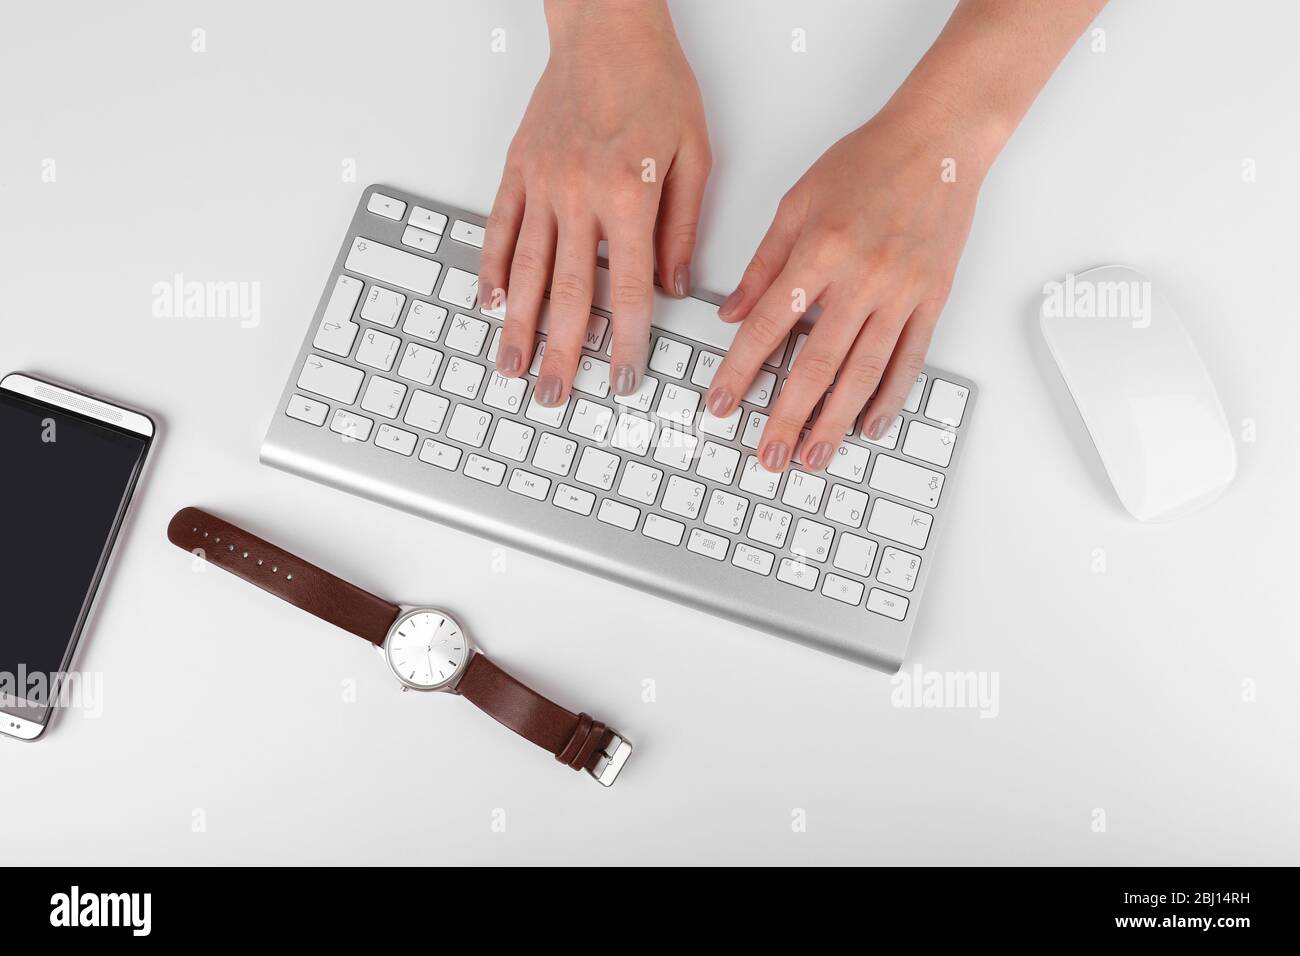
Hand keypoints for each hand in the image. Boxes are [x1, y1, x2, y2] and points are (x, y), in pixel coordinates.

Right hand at [480, 0, 710, 405]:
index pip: (629, 290)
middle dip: (563, 353)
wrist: (606, 26)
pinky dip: (493, 269)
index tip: (625, 379)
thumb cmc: (654, 83)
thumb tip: (673, 286)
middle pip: (570, 293)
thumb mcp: (693, 154)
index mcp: (629, 196)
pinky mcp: (517, 169)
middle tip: (554, 395)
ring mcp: (541, 183)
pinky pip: (500, 228)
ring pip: (527, 270)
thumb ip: (680, 226)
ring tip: (512, 366)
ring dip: (519, 326)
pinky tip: (490, 303)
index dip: (629, 342)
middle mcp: (578, 195)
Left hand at [705, 107, 983, 472]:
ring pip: (863, 373)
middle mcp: (862, 279)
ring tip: (813, 457)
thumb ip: (764, 263)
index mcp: (820, 251)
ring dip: (835, 422)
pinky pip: (909, 360)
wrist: (939, 140)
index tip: (719, 404)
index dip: (740, 371)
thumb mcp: (798, 201)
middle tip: (767, 457)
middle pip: (816, 364)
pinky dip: (890, 398)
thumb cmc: (866, 162)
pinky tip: (870, 425)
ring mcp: (901, 294)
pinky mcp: (931, 300)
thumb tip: (731, 314)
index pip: (768, 326)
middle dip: (786, 417)